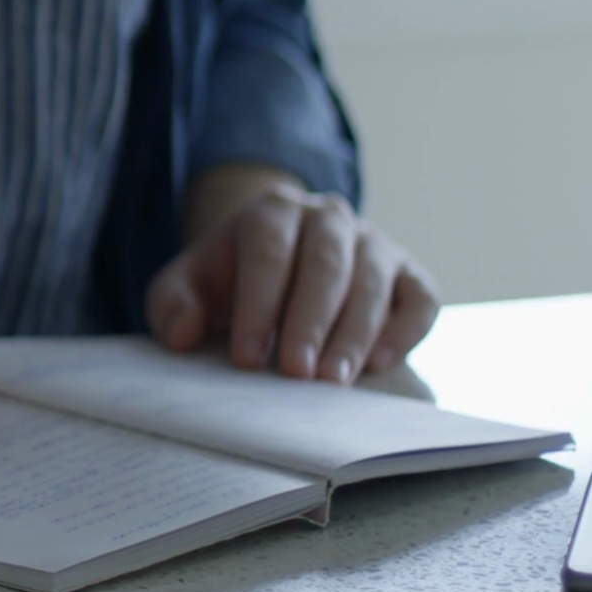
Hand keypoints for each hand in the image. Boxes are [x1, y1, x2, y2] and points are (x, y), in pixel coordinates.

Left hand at [147, 177, 440, 383]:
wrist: (272, 268)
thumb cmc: (226, 283)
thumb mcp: (185, 288)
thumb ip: (171, 306)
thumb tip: (183, 333)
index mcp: (273, 210)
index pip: (268, 249)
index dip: (258, 304)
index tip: (247, 357)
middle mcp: (329, 218)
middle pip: (325, 263)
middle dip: (310, 321)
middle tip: (296, 372)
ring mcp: (374, 244)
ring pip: (373, 282)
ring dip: (354, 333)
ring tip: (333, 381)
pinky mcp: (408, 275)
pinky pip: (420, 298)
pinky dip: (406, 330)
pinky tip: (379, 363)